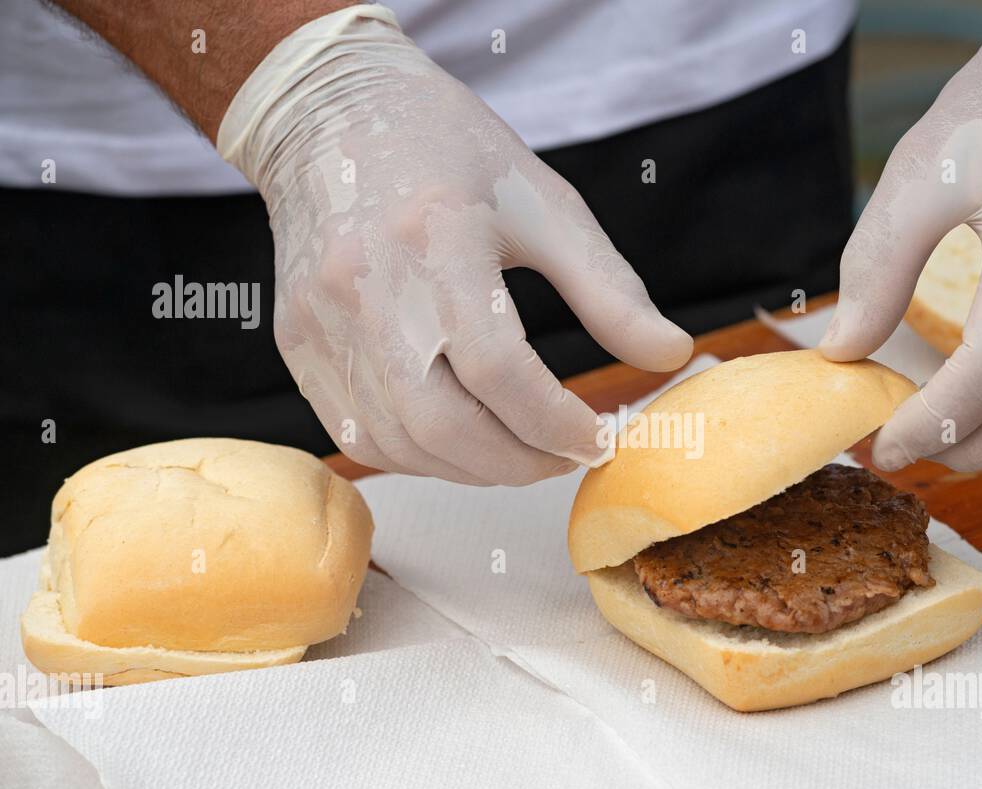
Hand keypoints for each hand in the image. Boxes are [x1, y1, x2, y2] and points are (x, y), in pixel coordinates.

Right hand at [219, 7, 691, 482]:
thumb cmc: (448, 151)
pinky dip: (419, 456)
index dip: (557, 424)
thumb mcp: (543, 202)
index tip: (599, 438)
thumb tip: (671, 355)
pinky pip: (356, 433)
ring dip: (472, 469)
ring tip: (522, 452)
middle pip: (442, 425)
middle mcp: (367, 288)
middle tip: (565, 458)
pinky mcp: (296, 343)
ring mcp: (321, 321)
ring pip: (398, 443)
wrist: (327, 112)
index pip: (499, 371)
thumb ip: (608, 288)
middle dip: (518, 463)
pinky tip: (461, 440)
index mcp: (436, 240)